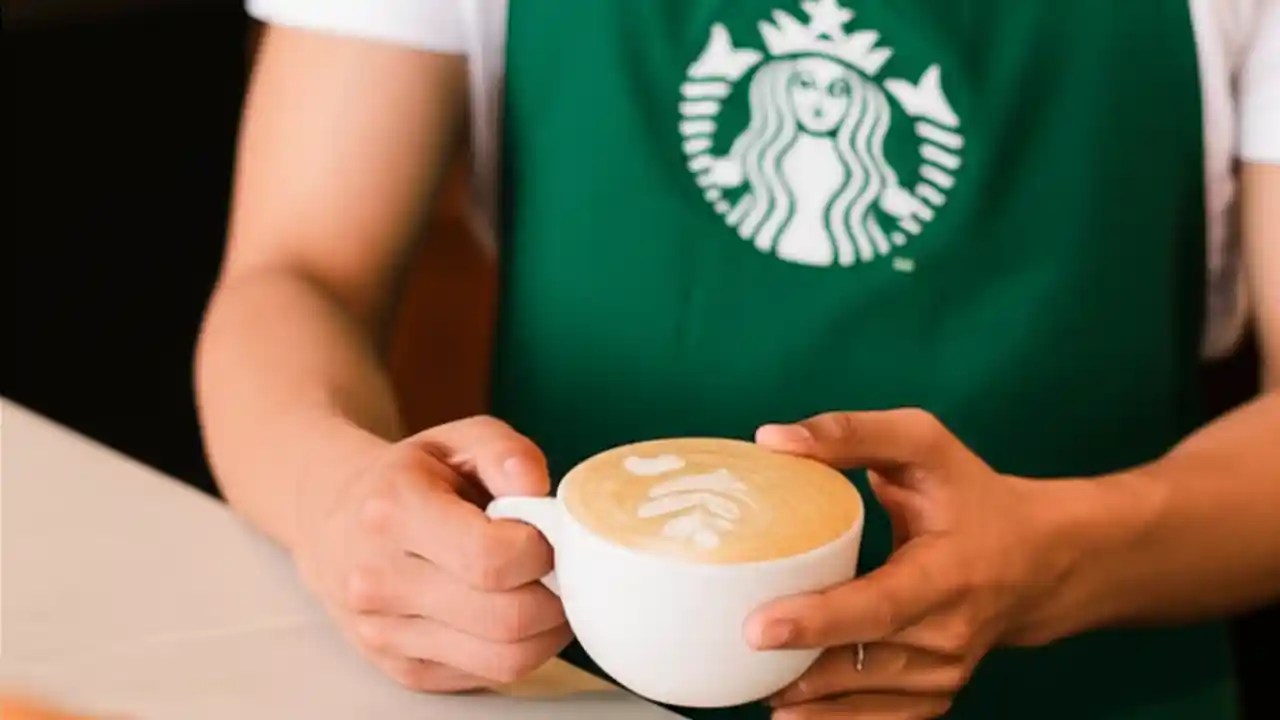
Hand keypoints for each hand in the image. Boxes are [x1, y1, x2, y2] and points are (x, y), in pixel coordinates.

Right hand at [293, 416, 571, 691]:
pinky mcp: (402, 668)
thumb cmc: (413, 479)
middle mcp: (378, 579)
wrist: (336, 519)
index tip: (549, 534)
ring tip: (546, 592)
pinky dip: (519, 649)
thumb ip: (506, 453)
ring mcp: (384, 633)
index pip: (491, 557)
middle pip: (506, 617)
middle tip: (560, 568)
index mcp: (393, 510)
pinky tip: (514, 613)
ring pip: (504, 658)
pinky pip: (489, 675)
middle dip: (554, 595)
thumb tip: (537, 488)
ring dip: (547, 630)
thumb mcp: (458, 440)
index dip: (542, 551)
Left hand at [745, 409, 1076, 718]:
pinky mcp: (934, 696)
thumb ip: (851, 434)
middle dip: (791, 666)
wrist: (1042, 561)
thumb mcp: (923, 444)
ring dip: (798, 695)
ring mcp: (944, 674)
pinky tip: (784, 708)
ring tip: (744, 676)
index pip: (879, 605)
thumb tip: (772, 439)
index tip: (759, 628)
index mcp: (949, 572)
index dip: (818, 619)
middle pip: (857, 662)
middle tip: (730, 655)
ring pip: (857, 698)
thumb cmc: (974, 498)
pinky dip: (826, 718)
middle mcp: (949, 633)